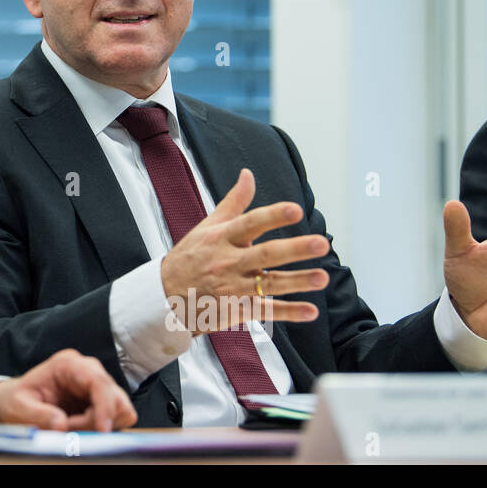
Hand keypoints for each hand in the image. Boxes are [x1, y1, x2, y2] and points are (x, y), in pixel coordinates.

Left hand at [0, 349, 136, 430]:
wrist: (15, 402)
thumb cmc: (16, 401)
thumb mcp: (19, 409)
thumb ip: (38, 415)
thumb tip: (62, 425)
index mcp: (68, 365)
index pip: (99, 382)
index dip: (105, 407)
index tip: (103, 430)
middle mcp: (88, 371)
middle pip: (116, 397)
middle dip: (100, 420)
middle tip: (73, 432)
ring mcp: (96, 385)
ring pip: (120, 409)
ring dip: (100, 425)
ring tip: (72, 429)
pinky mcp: (100, 401)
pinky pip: (115, 419)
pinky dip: (100, 428)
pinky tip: (79, 429)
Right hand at [159, 168, 329, 332]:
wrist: (164, 295)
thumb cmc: (191, 256)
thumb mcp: (208, 226)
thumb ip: (234, 202)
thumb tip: (248, 174)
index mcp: (222, 237)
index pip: (250, 223)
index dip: (273, 216)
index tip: (296, 210)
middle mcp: (227, 261)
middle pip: (265, 254)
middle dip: (294, 249)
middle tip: (321, 243)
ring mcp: (232, 287)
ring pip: (269, 284)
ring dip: (297, 281)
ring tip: (323, 277)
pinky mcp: (235, 309)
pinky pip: (265, 311)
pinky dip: (288, 313)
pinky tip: (310, 311)